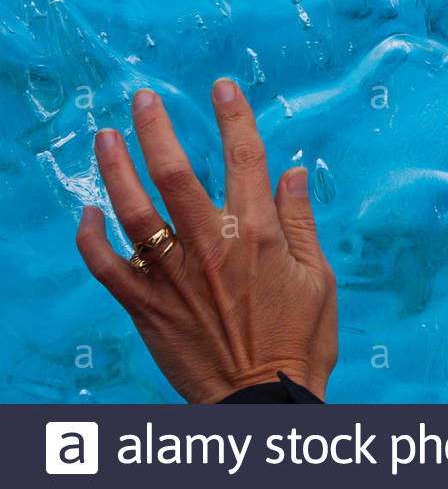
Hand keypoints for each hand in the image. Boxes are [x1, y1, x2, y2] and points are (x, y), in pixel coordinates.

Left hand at [75, 78, 337, 401]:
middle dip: (157, 128)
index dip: (233, 116)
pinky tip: (87, 213)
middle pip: (174, 173)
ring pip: (132, 210)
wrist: (261, 401)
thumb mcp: (319, 278)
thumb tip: (292, 172)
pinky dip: (91, 237)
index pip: (245, 158)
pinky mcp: (145, 307)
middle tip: (144, 98)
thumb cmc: (298, 341)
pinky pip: (106, 266)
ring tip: (105, 136)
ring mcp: (172, 277)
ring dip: (114, 168)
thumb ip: (300, 222)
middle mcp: (209, 247)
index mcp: (256, 235)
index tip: (222, 87)